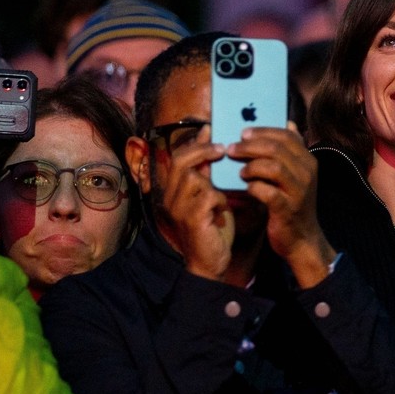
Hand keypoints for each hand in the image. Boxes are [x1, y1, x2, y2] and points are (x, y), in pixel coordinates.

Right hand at [154, 138, 233, 279]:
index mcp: (173, 192)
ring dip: (212, 179)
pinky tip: (223, 208)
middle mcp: (170, 198)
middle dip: (202, 151)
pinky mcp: (192, 220)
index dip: (193, 143)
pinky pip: (207, 197)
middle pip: (180, 162)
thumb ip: (208, 176)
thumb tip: (212, 148)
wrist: (210, 263)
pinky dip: (219, 198)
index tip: (209, 130)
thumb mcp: (210, 198)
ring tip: (224, 187)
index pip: (176, 158)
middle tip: (223, 148)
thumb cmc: (212, 230)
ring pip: (192, 178)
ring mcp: (179, 210)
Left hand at [226, 126, 335, 286]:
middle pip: (277, 148)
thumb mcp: (296, 175)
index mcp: (308, 161)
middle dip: (250, 146)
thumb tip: (288, 124)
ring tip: (238, 170)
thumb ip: (290, 152)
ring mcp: (299, 191)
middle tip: (231, 149)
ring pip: (273, 167)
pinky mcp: (287, 209)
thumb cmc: (292, 203)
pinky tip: (246, 188)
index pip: (287, 136)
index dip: (263, 131)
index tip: (243, 133)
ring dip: (250, 166)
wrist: (301, 239)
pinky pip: (267, 192)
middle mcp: (307, 173)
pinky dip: (253, 187)